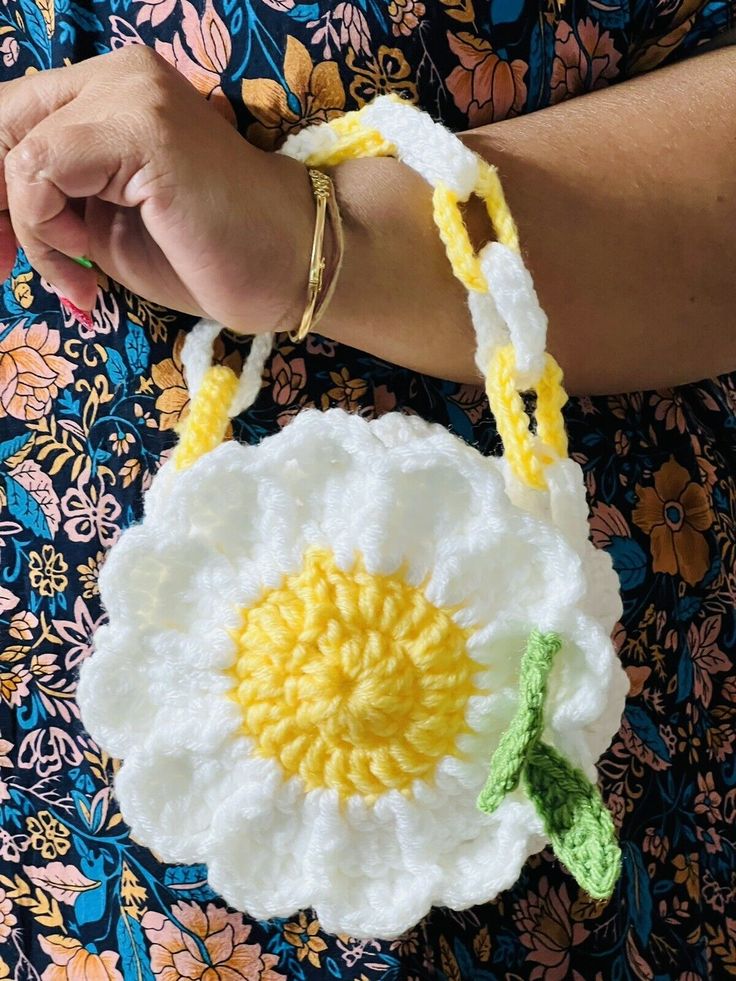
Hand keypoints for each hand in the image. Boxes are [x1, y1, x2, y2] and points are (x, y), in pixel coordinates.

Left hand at [0, 44, 313, 330]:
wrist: (293, 265)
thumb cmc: (210, 256)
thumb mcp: (105, 223)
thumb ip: (51, 197)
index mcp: (114, 89)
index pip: (14, 116)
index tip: (4, 250)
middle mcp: (120, 74)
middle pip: (3, 121)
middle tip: (7, 263)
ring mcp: (132, 92)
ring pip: (18, 151)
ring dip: (32, 231)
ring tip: (78, 276)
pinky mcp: (143, 129)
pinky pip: (41, 171)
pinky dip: (45, 230)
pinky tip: (86, 267)